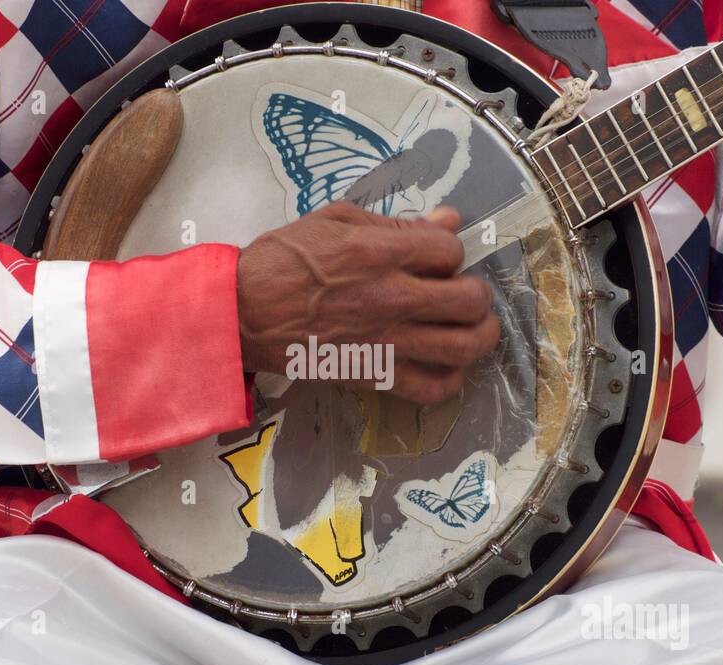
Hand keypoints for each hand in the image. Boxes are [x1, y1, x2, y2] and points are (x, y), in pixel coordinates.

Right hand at [236, 202, 499, 404]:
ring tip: (473, 327)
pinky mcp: (375, 375)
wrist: (243, 313)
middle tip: (464, 292)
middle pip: (470, 300)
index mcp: (380, 253)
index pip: (449, 250)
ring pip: (464, 346)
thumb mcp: (336, 220)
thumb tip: (448, 220)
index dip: (449, 251)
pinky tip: (448, 364)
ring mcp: (386, 341)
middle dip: (476, 293)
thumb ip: (397, 223)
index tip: (436, 258)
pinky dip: (451, 380)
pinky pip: (432, 388)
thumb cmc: (283, 261)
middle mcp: (391, 298)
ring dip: (479, 335)